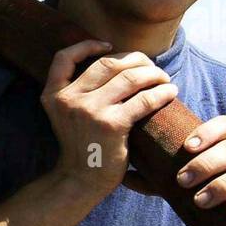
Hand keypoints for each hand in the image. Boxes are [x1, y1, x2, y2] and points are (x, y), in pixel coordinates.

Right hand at [42, 40, 179, 199]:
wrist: (80, 180)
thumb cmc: (81, 146)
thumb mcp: (67, 116)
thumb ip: (79, 93)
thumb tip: (115, 65)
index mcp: (54, 95)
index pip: (64, 57)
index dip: (87, 46)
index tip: (108, 46)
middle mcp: (69, 99)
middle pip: (107, 63)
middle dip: (134, 59)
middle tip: (150, 67)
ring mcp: (90, 111)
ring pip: (129, 77)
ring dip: (153, 74)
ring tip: (164, 79)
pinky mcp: (111, 124)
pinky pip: (143, 99)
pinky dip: (161, 93)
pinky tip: (170, 93)